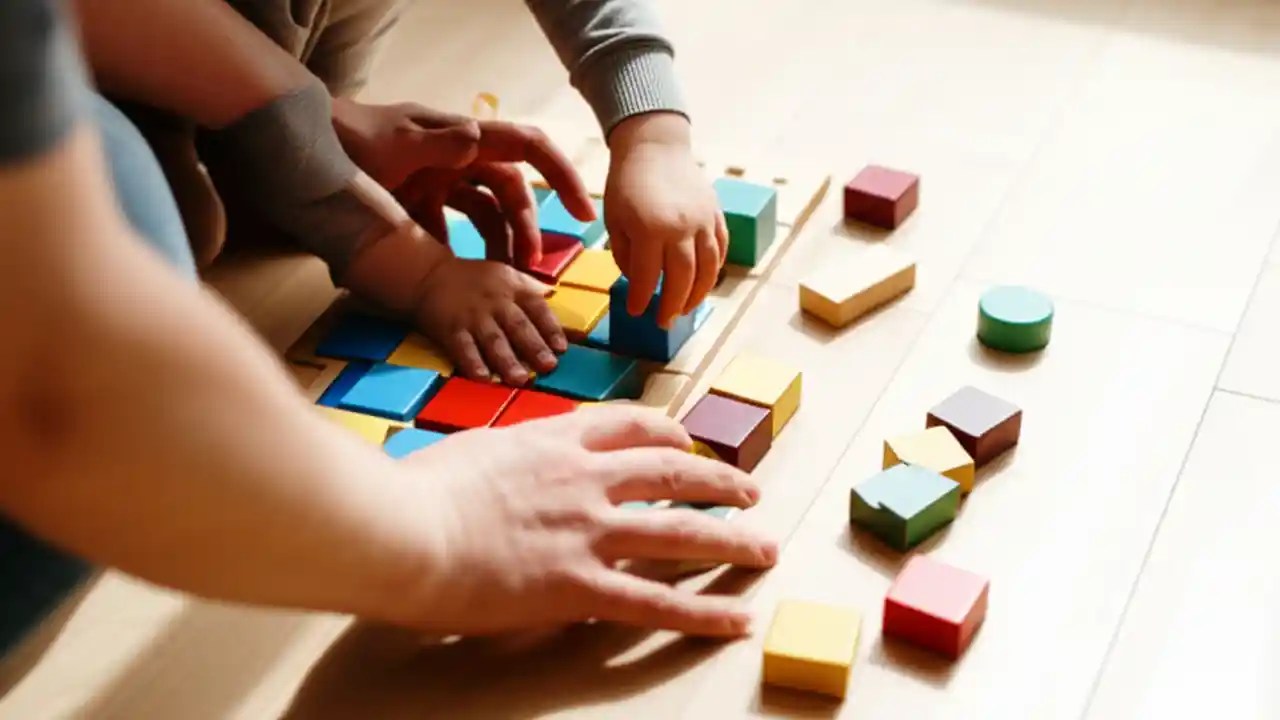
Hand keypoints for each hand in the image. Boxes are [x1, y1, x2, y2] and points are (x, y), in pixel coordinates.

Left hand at [332, 98, 595, 268]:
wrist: (309, 145)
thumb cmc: (354, 138)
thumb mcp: (397, 142)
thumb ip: (438, 142)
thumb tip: (477, 139)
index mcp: (467, 138)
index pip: (529, 148)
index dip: (561, 176)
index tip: (582, 212)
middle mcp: (462, 158)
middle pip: (510, 195)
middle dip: (525, 231)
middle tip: (528, 268)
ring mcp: (443, 180)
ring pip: (487, 216)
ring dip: (498, 246)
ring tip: (500, 280)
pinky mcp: (422, 201)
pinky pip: (454, 230)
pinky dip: (460, 253)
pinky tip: (457, 281)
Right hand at [392, 406, 777, 636]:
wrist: (399, 527)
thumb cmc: (413, 490)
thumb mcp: (468, 450)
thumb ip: (506, 454)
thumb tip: (507, 462)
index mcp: (553, 439)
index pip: (630, 424)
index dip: (668, 432)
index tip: (686, 440)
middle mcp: (584, 477)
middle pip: (673, 470)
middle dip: (719, 479)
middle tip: (748, 490)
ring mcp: (588, 530)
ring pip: (683, 531)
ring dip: (732, 541)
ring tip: (765, 550)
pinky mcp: (580, 585)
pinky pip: (657, 602)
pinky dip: (704, 613)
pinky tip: (736, 619)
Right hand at [413, 255, 566, 384]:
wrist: (429, 276)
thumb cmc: (474, 280)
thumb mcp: (506, 275)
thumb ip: (530, 290)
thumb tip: (557, 301)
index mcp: (512, 288)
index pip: (536, 308)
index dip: (550, 328)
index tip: (561, 347)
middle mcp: (495, 302)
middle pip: (517, 326)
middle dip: (534, 347)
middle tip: (548, 366)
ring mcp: (472, 316)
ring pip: (493, 340)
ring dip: (507, 360)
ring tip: (519, 379)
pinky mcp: (451, 329)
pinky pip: (463, 348)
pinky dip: (472, 363)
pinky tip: (483, 377)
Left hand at [605, 113, 727, 328]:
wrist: (655, 146)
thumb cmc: (627, 184)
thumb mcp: (615, 219)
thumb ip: (626, 254)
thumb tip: (641, 281)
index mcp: (650, 229)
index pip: (648, 276)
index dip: (642, 299)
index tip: (637, 312)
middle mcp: (681, 227)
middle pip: (683, 278)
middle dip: (673, 305)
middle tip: (664, 322)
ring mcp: (703, 221)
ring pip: (708, 268)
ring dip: (698, 293)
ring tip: (686, 309)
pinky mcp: (715, 213)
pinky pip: (720, 248)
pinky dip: (715, 269)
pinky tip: (704, 282)